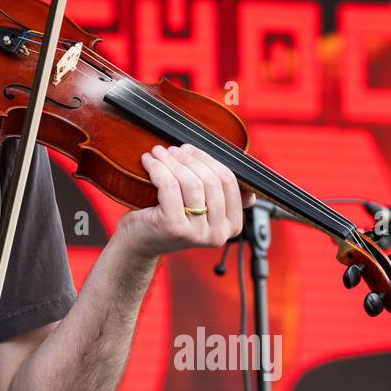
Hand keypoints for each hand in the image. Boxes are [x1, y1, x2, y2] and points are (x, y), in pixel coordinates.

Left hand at [114, 144, 256, 257]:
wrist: (139, 241)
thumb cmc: (168, 218)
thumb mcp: (201, 209)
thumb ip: (222, 198)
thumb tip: (250, 188)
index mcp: (232, 226)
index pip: (229, 181)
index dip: (208, 160)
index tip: (190, 149)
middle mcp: (219, 234)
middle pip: (210, 180)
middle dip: (189, 158)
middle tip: (171, 149)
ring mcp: (197, 233)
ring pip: (190, 182)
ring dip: (172, 161)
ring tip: (159, 152)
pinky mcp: (174, 227)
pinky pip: (169, 186)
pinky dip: (158, 168)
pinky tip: (148, 161)